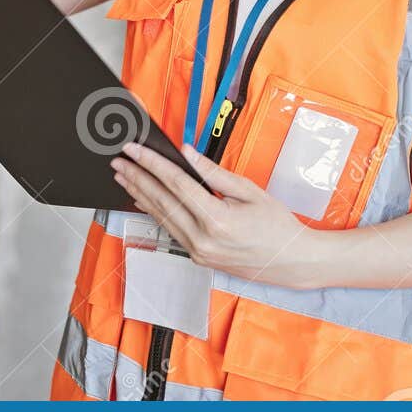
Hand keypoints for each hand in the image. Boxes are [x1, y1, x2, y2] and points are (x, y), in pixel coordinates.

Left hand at [111, 141, 323, 288]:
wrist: (291, 262)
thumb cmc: (277, 225)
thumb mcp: (250, 191)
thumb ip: (214, 173)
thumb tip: (187, 154)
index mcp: (217, 220)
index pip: (176, 185)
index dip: (152, 164)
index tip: (135, 149)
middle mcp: (202, 240)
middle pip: (162, 202)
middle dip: (138, 177)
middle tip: (119, 160)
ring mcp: (198, 253)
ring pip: (161, 218)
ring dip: (140, 194)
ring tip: (124, 177)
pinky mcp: (198, 258)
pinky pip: (171, 230)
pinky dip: (156, 212)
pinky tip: (144, 200)